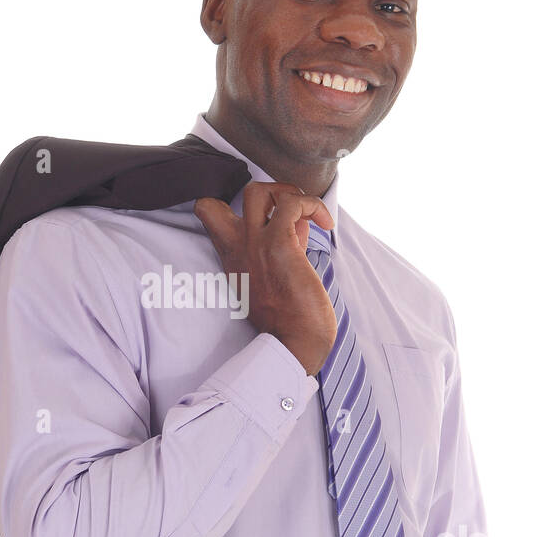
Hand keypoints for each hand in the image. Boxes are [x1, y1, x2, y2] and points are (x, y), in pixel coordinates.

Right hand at [194, 181, 337, 375]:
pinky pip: (291, 204)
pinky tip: (326, 223)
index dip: (235, 200)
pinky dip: (312, 205)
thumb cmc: (290, 318)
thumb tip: (301, 222)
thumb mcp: (276, 278)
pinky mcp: (278, 244)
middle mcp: (236, 248)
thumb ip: (284, 246)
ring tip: (310, 212)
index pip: (209, 213)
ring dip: (289, 193)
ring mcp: (254, 244)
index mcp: (232, 257)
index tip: (268, 214)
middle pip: (232, 196)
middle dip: (270, 191)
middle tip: (294, 210)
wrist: (293, 345)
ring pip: (258, 191)